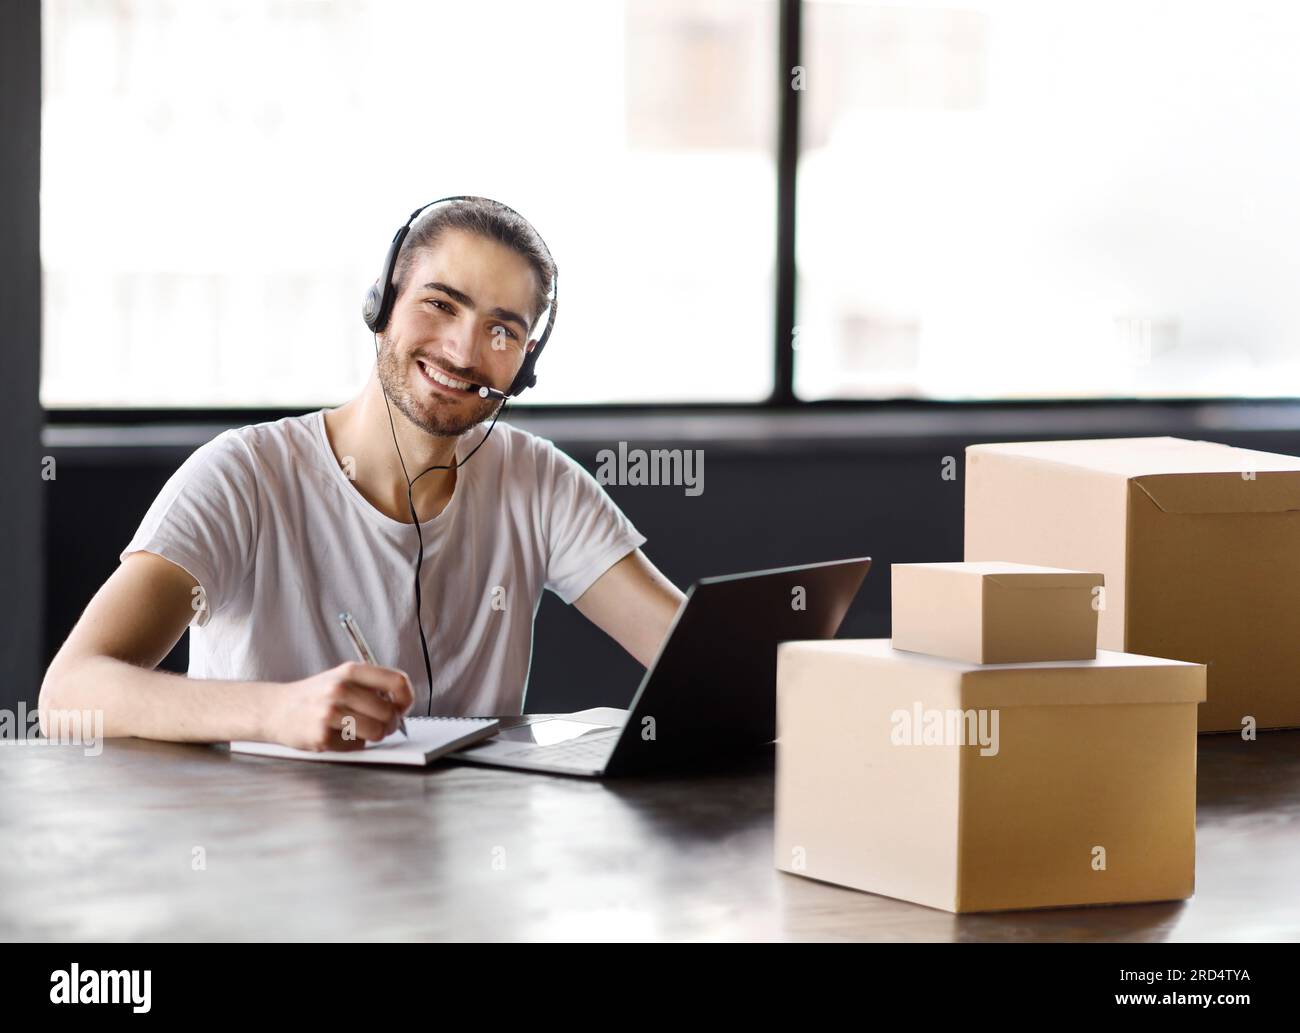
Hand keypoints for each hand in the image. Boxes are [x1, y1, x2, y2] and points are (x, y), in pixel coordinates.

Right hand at [264, 662, 413, 750]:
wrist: (276, 709)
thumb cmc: (316, 696)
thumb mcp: (342, 678)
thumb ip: (371, 686)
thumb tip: (402, 706)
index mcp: (350, 670)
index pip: (397, 681)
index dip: (406, 698)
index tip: (402, 707)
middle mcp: (340, 689)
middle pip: (389, 712)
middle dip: (391, 724)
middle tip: (383, 725)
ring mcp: (330, 713)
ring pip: (377, 732)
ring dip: (375, 736)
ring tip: (360, 730)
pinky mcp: (322, 736)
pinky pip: (357, 747)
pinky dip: (353, 745)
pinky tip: (338, 735)